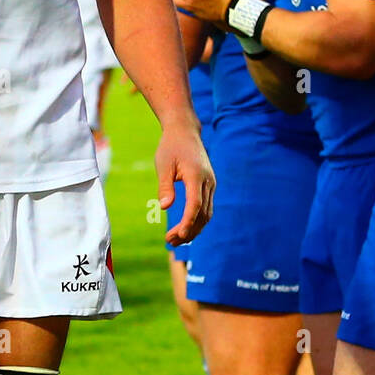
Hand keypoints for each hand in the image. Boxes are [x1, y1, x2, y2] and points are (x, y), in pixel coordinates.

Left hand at [156, 120, 213, 246]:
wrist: (185, 131)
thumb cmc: (171, 147)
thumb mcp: (163, 164)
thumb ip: (165, 186)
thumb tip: (164, 207)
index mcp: (196, 175)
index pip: (195, 204)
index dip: (188, 222)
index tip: (178, 236)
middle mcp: (207, 181)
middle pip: (203, 213)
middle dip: (188, 231)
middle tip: (170, 242)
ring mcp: (210, 183)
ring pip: (207, 213)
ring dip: (193, 228)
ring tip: (174, 240)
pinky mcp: (209, 185)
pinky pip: (206, 207)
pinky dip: (197, 220)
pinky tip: (184, 228)